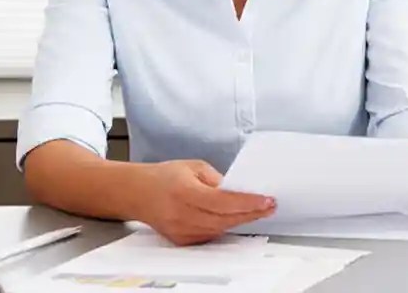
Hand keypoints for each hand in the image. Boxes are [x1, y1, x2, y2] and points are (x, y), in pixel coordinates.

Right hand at [134, 160, 275, 245]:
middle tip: (269, 206)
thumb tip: (240, 191)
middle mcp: (181, 214)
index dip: (247, 203)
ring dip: (241, 221)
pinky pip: (210, 236)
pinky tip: (235, 218)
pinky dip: (225, 227)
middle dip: (251, 213)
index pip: (222, 202)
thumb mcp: (193, 167)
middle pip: (225, 219)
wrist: (137, 193)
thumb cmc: (164, 176)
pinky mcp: (181, 240)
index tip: (267, 201)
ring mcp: (181, 230)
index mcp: (184, 191)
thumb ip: (217, 180)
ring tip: (258, 210)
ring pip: (220, 230)